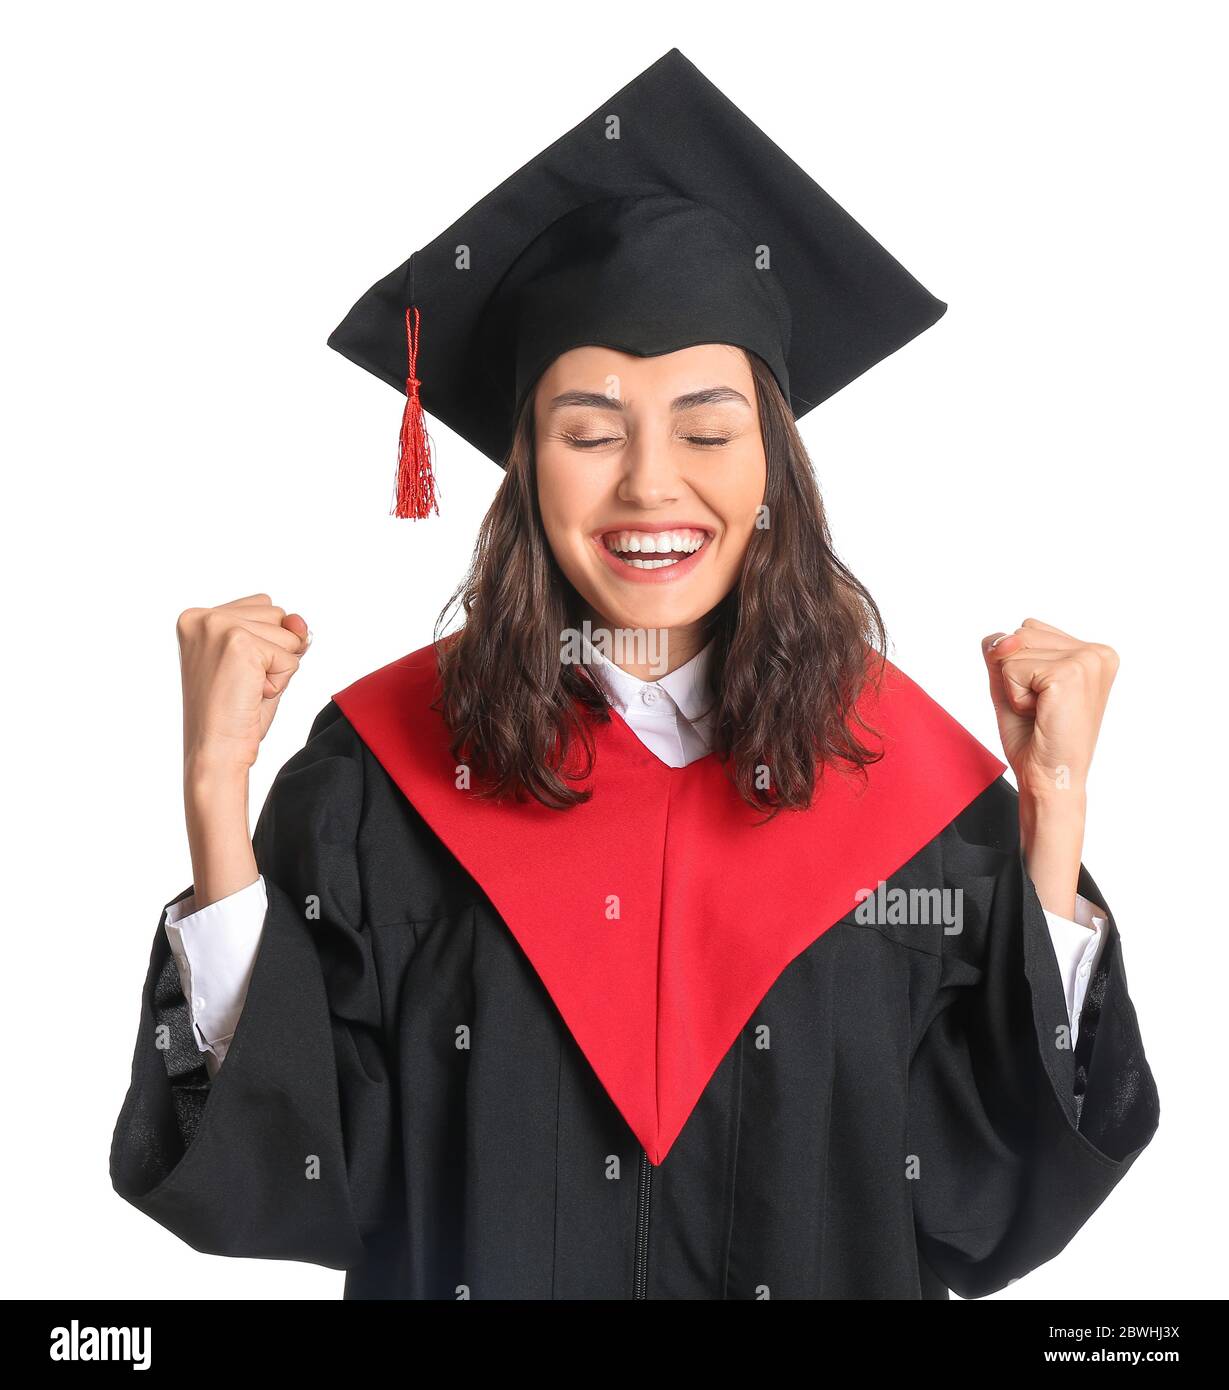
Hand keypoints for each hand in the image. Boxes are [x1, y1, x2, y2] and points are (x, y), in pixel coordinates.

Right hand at [177, 592, 309, 774]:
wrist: (216, 752)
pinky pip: (291, 657)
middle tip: (242, 683)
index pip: (263, 607)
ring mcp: (218, 626)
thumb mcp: (260, 663)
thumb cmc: (232, 714)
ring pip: (288, 635)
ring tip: (246, 688)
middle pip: (278, 615)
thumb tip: (300, 621)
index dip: (265, 644)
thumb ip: (282, 634)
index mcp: (196, 617)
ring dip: (278, 668)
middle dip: (273, 653)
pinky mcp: (239, 643)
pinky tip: (252, 694)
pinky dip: (281, 681)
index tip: (234, 673)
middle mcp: (202, 617)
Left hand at [982, 618, 1117, 919]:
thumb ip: (1003, 650)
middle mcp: (1098, 652)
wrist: (1048, 779)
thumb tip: (1003, 638)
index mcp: (1093, 651)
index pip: (1027, 629)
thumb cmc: (1034, 737)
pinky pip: (1011, 669)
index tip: (1043, 700)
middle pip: (1019, 634)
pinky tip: (1040, 715)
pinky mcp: (1070, 674)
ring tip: (1042, 713)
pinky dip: (1014, 697)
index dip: (1018, 668)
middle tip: (1040, 710)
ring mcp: (1088, 660)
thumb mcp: (1012, 682)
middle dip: (1014, 676)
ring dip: (1014, 687)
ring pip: (1013, 650)